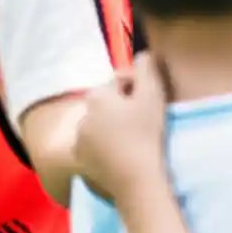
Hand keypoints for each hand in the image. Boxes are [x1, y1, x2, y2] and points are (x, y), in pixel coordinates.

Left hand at [74, 54, 169, 202]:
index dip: (138, 87)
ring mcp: (78, 139)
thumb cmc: (146, 133)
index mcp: (97, 95)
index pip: (119, 81)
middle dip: (124, 106)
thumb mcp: (153, 94)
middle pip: (108, 102)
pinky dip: (106, 145)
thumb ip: (147, 68)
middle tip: (145, 120)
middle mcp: (82, 114)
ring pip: (100, 123)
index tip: (152, 101)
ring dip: (114, 125)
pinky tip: (122, 153)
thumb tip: (143, 53)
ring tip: (134, 138)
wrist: (136, 179)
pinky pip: (95, 144)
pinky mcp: (81, 160)